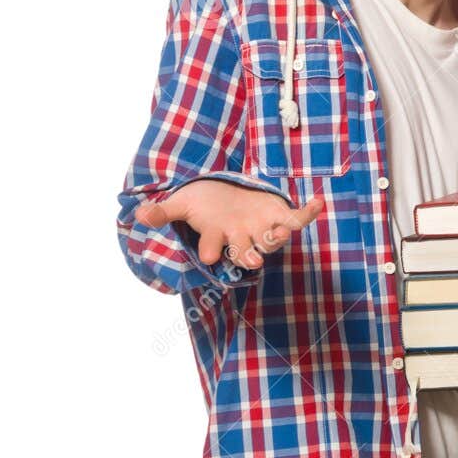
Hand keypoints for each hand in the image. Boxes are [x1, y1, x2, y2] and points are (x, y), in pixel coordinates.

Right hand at [134, 179, 324, 269]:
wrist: (228, 196)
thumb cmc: (205, 204)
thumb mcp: (183, 204)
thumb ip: (163, 212)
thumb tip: (139, 216)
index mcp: (218, 237)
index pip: (211, 247)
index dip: (209, 250)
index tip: (206, 255)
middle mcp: (241, 238)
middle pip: (245, 252)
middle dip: (247, 256)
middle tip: (251, 261)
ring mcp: (262, 229)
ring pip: (270, 240)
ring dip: (277, 239)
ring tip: (282, 235)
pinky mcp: (279, 216)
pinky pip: (295, 219)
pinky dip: (307, 213)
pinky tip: (318, 203)